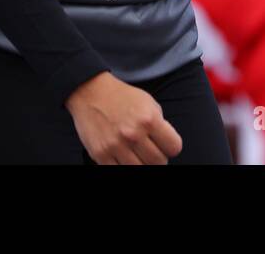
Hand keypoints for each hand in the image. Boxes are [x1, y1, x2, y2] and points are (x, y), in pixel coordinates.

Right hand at [66, 72, 182, 164]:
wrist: (90, 92)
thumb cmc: (121, 97)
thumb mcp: (147, 102)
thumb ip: (159, 123)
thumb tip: (166, 144)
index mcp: (149, 119)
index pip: (174, 147)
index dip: (170, 147)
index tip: (164, 145)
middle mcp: (134, 134)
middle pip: (159, 162)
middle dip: (157, 158)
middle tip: (150, 151)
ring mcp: (116, 145)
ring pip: (140, 170)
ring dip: (141, 163)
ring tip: (136, 154)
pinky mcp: (101, 154)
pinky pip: (119, 171)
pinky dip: (123, 166)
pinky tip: (123, 156)